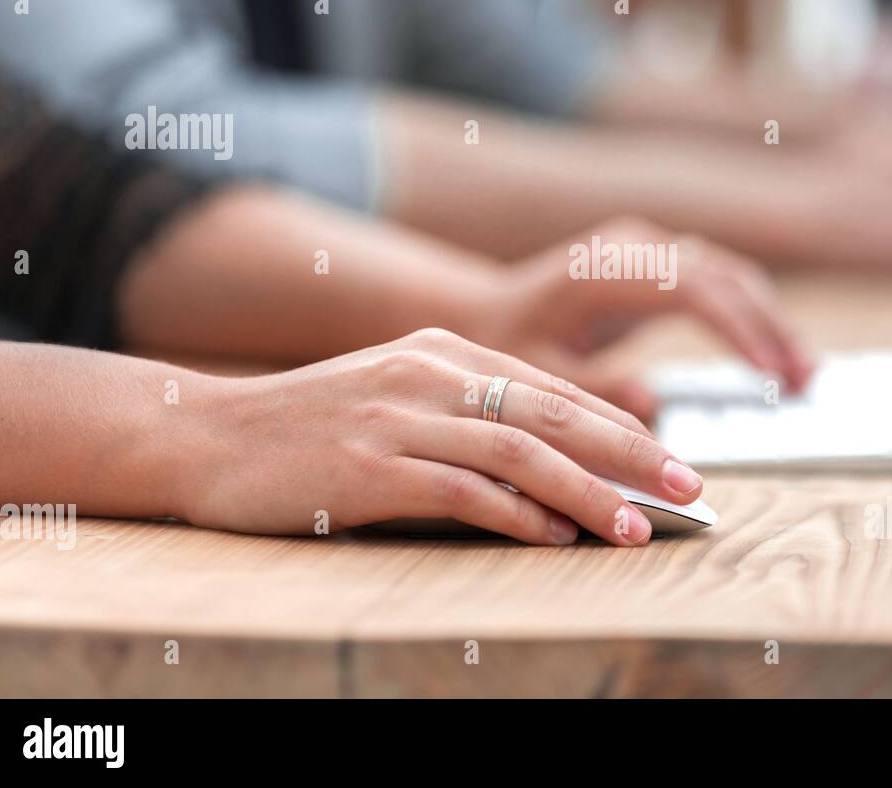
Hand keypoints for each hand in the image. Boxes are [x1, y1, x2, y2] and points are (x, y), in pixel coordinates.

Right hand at [178, 328, 703, 544]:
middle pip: (554, 414)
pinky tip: (555, 539)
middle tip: (688, 489)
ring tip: (635, 530)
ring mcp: (400, 418)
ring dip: (588, 493)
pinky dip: (517, 517)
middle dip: (631, 454)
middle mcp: (430, 375)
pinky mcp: (369, 467)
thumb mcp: (396, 395)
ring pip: (520, 453)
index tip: (670, 462)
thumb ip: (468, 415)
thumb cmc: (309, 426)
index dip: (620, 428)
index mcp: (443, 351)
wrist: (203, 433)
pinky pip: (462, 492)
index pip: (554, 391)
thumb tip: (554, 472)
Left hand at [476, 219, 812, 418]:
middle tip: (806, 379)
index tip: (770, 373)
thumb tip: (653, 402)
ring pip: (730, 275)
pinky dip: (751, 316)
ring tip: (804, 374)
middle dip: (769, 327)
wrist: (487, 311)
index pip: (692, 287)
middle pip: (723, 276)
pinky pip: (719, 283)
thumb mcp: (539, 377)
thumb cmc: (507, 346)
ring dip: (770, 321)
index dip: (738, 328)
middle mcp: (635, 246)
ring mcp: (651, 248)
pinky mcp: (661, 264)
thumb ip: (593, 391)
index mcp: (606, 268)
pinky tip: (775, 356)